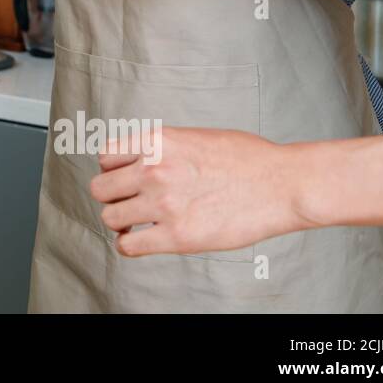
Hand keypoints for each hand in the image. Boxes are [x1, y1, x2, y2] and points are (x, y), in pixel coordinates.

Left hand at [91, 126, 311, 256]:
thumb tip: (142, 160)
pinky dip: (130, 245)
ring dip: (121, 222)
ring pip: (110, 217)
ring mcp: (163, 203)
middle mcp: (153, 170)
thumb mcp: (195, 136)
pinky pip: (128, 245)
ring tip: (138, 223)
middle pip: (100, 189)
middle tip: (131, 203)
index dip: (113, 170)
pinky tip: (143, 240)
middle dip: (113, 197)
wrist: (283, 183)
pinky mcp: (177, 236)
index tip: (125, 179)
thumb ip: (163, 149)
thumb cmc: (248, 159)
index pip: (105, 156)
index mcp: (156, 141)